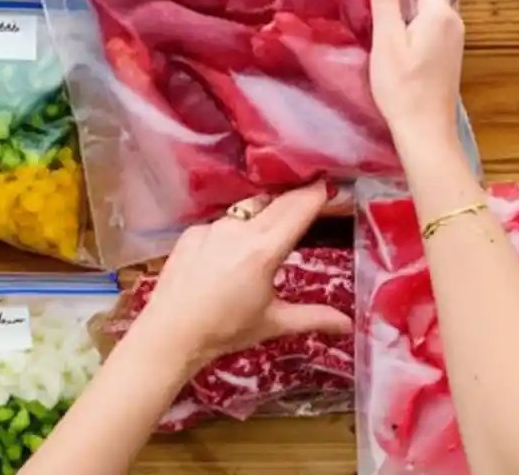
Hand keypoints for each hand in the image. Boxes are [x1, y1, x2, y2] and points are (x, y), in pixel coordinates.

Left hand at [130, 182, 352, 369]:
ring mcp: (213, 227)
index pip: (299, 209)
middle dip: (297, 197)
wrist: (170, 333)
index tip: (330, 185)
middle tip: (313, 194)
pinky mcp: (192, 231)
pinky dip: (235, 229)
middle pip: (277, 202)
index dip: (317, 194)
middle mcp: (239, 230)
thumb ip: (313, 317)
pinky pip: (222, 222)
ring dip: (266, 211)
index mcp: (264, 250)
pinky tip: (234, 248)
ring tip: (275, 223)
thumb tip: (348, 324)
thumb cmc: (226, 330)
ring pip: (248, 209)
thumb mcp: (274, 323)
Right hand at [370, 0, 465, 148]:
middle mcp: (451, 20)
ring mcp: (452, 37)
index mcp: (438, 14)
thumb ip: (385, 4)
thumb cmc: (403, 88)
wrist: (426, 130)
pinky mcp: (446, 52)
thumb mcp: (387, 42)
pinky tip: (398, 9)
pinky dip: (414, 3)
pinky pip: (430, 16)